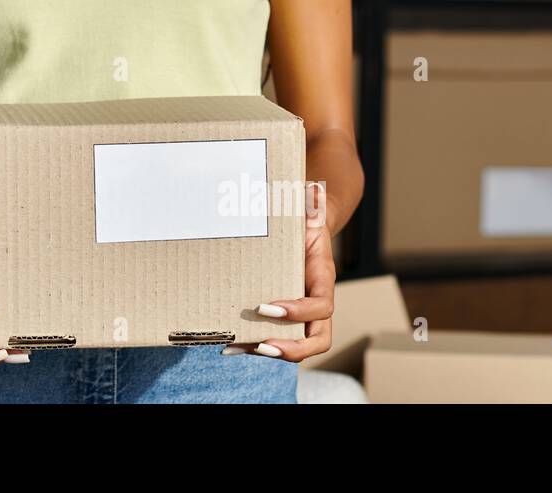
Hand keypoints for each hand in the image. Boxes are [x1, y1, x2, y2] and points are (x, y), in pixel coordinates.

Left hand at [224, 183, 333, 361]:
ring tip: (237, 348)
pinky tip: (228, 345)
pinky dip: (252, 344)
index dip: (299, 311)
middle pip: (318, 339)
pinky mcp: (282, 314)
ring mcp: (301, 311)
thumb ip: (311, 201)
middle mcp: (315, 299)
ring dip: (269, 352)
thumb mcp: (308, 206)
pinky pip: (275, 337)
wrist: (302, 223)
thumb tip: (313, 190)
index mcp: (323, 276)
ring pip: (297, 344)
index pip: (322, 306)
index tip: (268, 306)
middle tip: (263, 346)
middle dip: (292, 348)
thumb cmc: (303, 215)